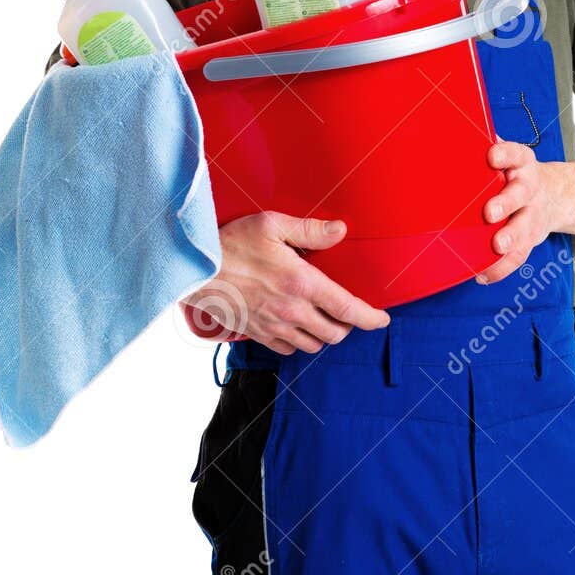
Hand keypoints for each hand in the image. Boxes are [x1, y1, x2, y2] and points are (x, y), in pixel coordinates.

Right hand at [180, 211, 389, 355]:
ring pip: (313, 345)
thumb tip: (339, 230)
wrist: (192, 269)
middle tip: (345, 311)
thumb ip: (309, 230)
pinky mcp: (257, 334)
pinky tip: (295, 325)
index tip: (382, 319)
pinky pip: (288, 349)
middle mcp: (291, 311)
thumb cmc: (230, 243)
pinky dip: (298, 342)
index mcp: (302, 284)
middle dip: (347, 325)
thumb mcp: (271, 225)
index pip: (348, 309)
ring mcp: (273, 327)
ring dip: (323, 334)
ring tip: (321, 318)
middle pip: (335, 333)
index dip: (371, 318)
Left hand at [476, 139, 558, 284]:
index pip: (515, 154)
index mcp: (521, 164)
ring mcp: (531, 215)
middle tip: (490, 212)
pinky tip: (483, 274)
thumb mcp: (508, 156)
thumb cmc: (516, 175)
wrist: (554, 196)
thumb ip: (484, 146)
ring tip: (497, 246)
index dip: (504, 155)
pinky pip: (518, 256)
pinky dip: (501, 268)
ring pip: (524, 228)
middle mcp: (529, 188)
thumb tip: (451, 133)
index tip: (491, 157)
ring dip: (511, 239)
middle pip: (520, 194)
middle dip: (506, 203)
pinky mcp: (529, 239)